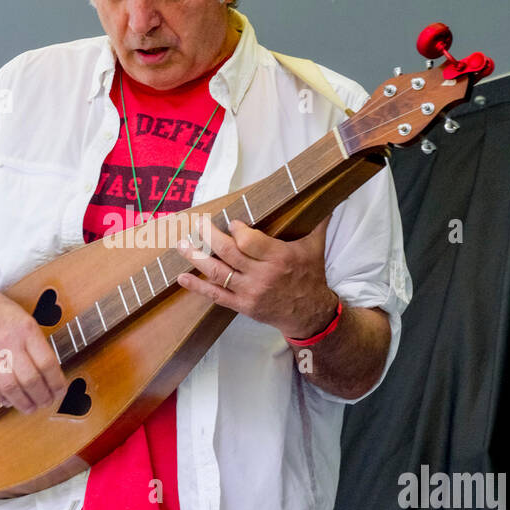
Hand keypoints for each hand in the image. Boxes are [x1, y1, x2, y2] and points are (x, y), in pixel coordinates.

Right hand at [0, 285, 66, 413]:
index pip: (47, 363)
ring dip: (22, 402)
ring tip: (30, 408)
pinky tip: (7, 401)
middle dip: (41, 397)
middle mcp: (8, 341)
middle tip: (45, 403)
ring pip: (9, 386)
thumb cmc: (4, 317)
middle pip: (29, 378)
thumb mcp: (27, 322)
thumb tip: (52, 379)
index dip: (56, 383)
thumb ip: (38, 347)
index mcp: (27, 330)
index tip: (60, 392)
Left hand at [176, 214, 337, 340]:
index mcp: (280, 258)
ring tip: (182, 244)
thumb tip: (327, 196)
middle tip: (197, 224)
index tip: (230, 221)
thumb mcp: (315, 247)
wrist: (309, 314)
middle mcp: (263, 275)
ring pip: (218, 273)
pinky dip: (198, 287)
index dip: (236, 230)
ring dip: (197, 258)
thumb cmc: (310, 276)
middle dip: (208, 236)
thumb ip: (318, 222)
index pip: (249, 241)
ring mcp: (250, 292)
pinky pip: (216, 296)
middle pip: (229, 253)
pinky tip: (182, 277)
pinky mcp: (243, 306)